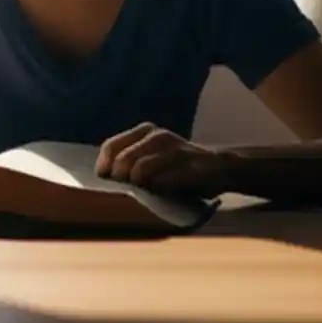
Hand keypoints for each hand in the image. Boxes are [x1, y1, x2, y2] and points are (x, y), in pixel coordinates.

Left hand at [95, 122, 231, 198]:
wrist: (219, 169)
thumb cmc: (175, 168)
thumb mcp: (148, 157)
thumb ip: (126, 162)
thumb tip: (102, 175)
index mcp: (144, 131)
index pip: (110, 148)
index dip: (106, 168)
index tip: (111, 181)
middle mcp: (158, 136)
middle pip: (123, 162)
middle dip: (124, 180)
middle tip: (136, 188)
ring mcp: (176, 149)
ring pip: (139, 171)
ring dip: (141, 186)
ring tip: (152, 188)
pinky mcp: (191, 166)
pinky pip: (162, 182)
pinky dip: (159, 190)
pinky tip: (167, 191)